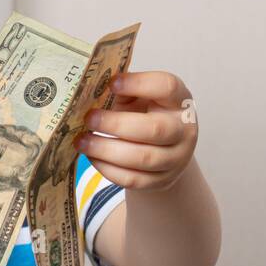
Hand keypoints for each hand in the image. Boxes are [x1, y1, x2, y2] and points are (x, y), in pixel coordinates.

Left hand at [75, 70, 197, 191]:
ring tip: (82, 141)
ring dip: (106, 150)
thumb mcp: (139, 97)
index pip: (167, 87)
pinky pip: (133, 179)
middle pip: (154, 129)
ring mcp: (176, 159)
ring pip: (142, 158)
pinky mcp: (161, 181)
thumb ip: (122, 91)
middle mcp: (183, 130)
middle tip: (88, 119)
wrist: (163, 150)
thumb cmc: (145, 115)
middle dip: (115, 125)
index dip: (138, 83)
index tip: (112, 83)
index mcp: (179, 100)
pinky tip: (92, 157)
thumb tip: (90, 91)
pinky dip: (107, 169)